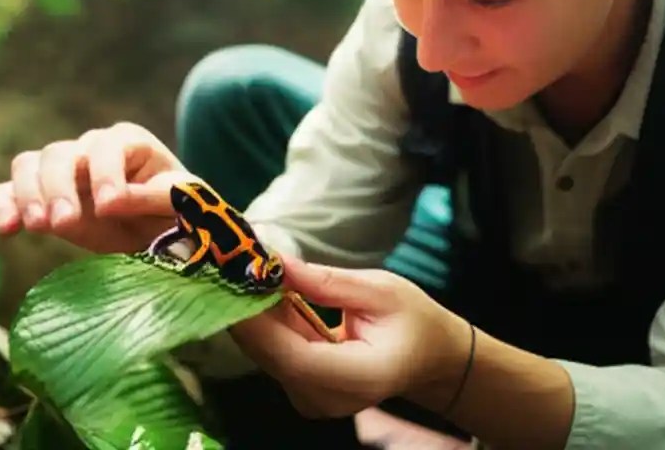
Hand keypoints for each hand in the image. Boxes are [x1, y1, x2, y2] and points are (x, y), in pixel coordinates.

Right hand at [0, 121, 192, 253]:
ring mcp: (61, 169)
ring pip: (29, 165)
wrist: (159, 229)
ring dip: (29, 195)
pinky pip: (8, 189)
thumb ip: (149, 197)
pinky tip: (7, 231)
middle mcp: (88, 148)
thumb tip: (110, 202)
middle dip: (59, 188)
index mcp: (127, 142)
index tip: (108, 206)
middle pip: (60, 154)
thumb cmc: (174, 209)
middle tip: (64, 223)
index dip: (105, 175)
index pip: (106, 148)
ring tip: (38, 227)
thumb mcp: (177, 201)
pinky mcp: (40, 194)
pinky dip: (3, 205)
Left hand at [229, 255, 469, 418]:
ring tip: (256, 273)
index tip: (235, 284)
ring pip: (267, 355)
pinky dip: (268, 324)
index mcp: (357, 378)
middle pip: (272, 356)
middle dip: (250, 310)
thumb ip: (326, 282)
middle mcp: (328, 399)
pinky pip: (275, 356)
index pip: (293, 357)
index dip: (257, 324)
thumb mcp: (380, 290)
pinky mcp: (303, 392)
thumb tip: (276, 263)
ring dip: (257, 314)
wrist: (429, 358)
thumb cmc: (413, 321)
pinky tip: (271, 294)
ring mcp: (313, 401)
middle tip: (237, 264)